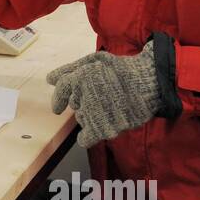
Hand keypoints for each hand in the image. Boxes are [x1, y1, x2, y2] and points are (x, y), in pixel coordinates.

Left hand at [46, 39, 167, 148]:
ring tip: (108, 106)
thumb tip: (50, 80)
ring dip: (89, 115)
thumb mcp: (96, 61)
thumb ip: (70, 70)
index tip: (57, 108)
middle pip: (74, 105)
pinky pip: (85, 138)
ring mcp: (94, 114)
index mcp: (80, 77)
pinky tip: (96, 128)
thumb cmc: (122, 70)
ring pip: (82, 119)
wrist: (149, 84)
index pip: (61, 89)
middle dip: (83, 101)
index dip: (57, 99)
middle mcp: (84, 96)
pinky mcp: (104, 129)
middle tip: (101, 96)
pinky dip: (87, 136)